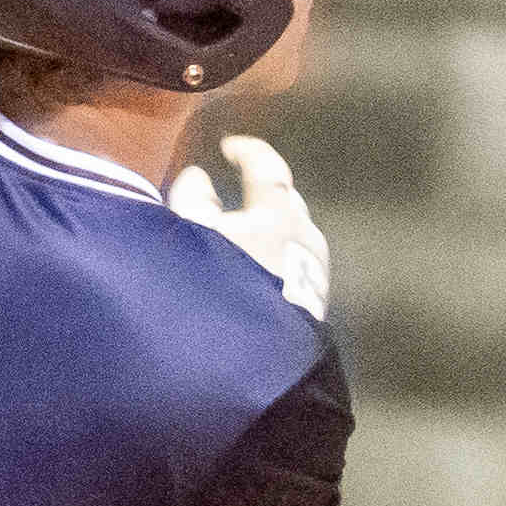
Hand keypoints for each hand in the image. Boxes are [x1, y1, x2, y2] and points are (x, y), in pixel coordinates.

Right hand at [170, 134, 329, 318]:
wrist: (256, 359)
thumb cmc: (221, 287)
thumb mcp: (191, 236)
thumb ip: (193, 200)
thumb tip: (198, 176)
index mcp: (278, 212)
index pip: (267, 167)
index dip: (247, 151)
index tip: (228, 147)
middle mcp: (305, 235)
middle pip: (286, 200)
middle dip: (263, 192)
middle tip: (238, 192)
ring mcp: (314, 271)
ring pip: (293, 234)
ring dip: (269, 228)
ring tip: (244, 236)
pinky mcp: (314, 303)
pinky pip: (294, 265)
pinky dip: (274, 257)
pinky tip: (256, 272)